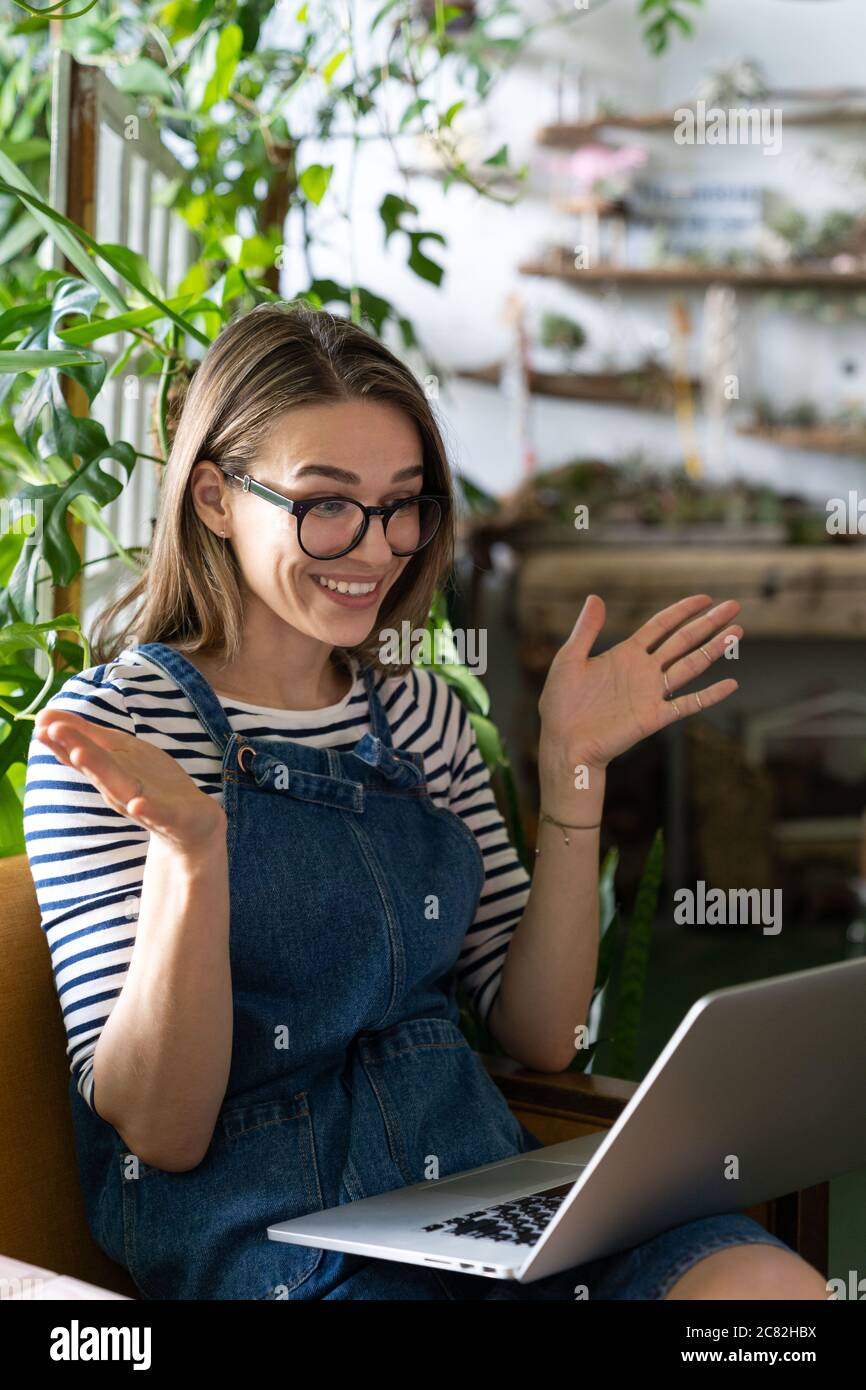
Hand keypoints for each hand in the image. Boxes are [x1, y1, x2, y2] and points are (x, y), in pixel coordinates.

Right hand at [33, 708, 226, 853]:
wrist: (193, 825)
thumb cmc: (149, 785)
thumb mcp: (117, 756)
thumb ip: (84, 738)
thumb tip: (44, 716)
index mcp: (109, 772)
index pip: (81, 755)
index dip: (61, 740)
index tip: (39, 723)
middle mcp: (120, 789)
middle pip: (96, 768)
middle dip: (75, 749)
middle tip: (51, 730)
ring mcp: (144, 804)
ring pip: (119, 788)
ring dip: (100, 771)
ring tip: (80, 753)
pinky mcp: (171, 818)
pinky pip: (158, 814)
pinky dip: (147, 809)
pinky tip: (138, 803)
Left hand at [538, 593, 742, 772]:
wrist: (563, 742)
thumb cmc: (562, 704)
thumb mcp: (569, 659)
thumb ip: (586, 630)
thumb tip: (595, 597)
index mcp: (626, 654)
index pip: (661, 626)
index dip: (683, 611)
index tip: (705, 598)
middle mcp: (644, 671)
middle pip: (683, 641)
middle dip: (708, 623)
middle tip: (734, 607)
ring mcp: (651, 693)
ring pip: (691, 666)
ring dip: (714, 650)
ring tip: (737, 633)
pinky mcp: (654, 717)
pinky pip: (687, 704)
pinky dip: (710, 695)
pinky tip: (730, 684)